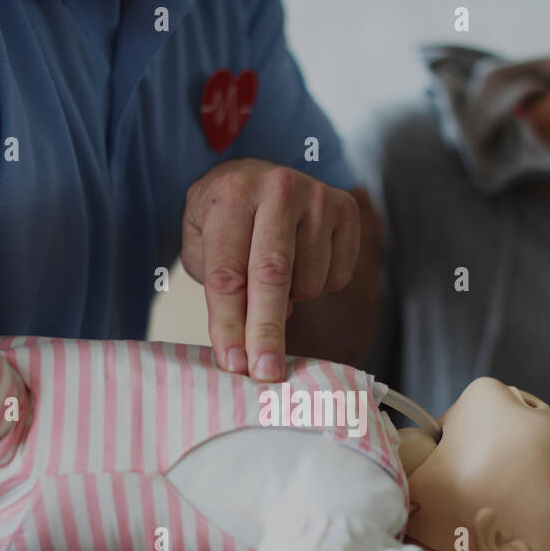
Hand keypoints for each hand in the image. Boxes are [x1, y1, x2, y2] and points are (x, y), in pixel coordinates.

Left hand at [180, 159, 360, 380]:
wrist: (259, 179)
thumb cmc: (226, 221)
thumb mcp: (202, 246)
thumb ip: (221, 292)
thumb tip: (246, 350)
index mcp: (231, 194)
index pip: (229, 273)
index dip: (230, 324)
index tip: (235, 363)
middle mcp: (278, 188)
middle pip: (273, 275)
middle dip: (267, 330)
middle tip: (265, 372)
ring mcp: (318, 197)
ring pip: (308, 281)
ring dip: (290, 301)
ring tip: (274, 278)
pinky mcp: (347, 211)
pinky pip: (335, 277)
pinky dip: (316, 286)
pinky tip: (301, 263)